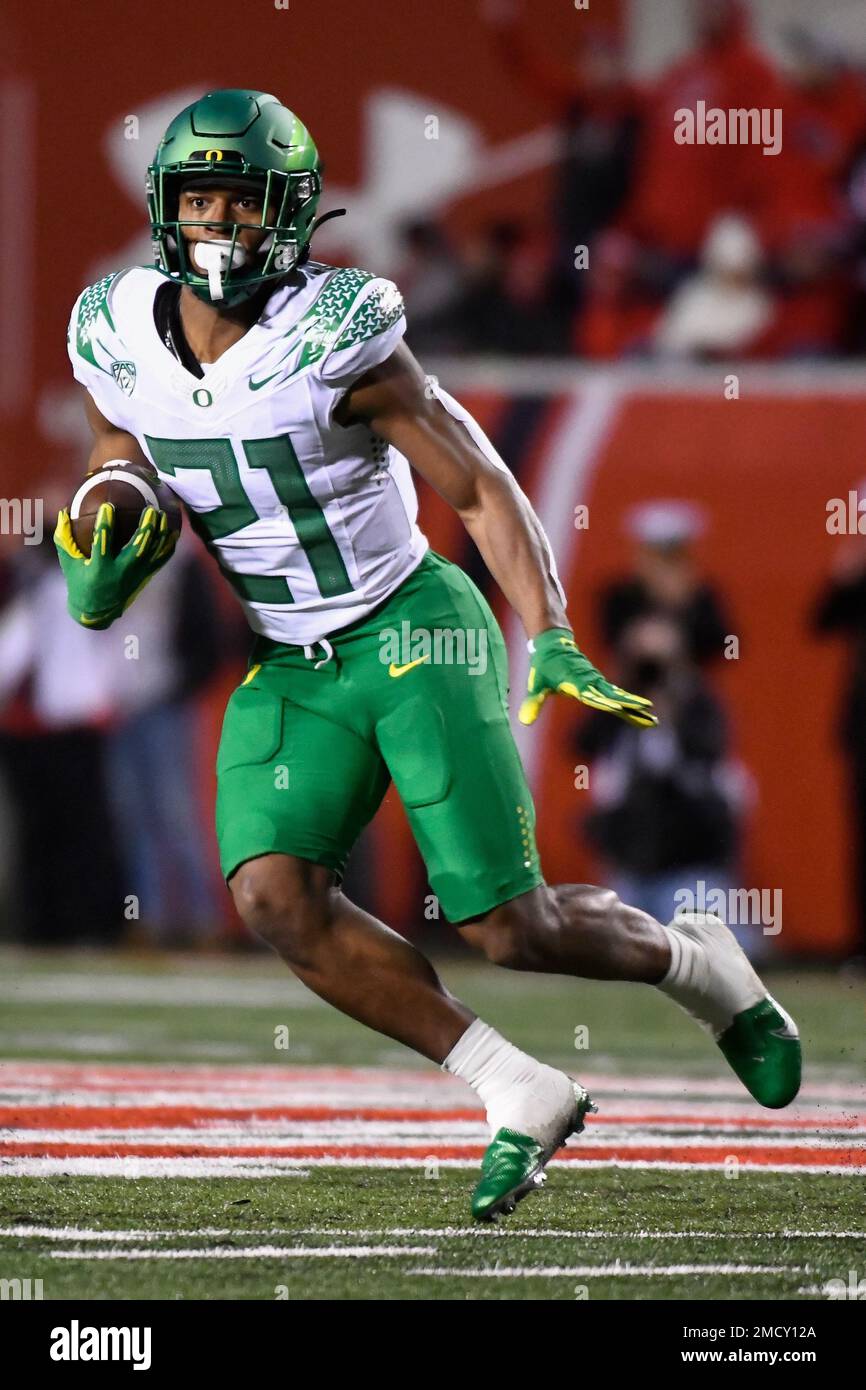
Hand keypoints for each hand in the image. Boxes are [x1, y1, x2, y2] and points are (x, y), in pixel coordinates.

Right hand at [54, 501, 177, 628]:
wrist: (96, 611)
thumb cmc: (78, 581)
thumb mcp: (68, 562)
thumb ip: (64, 538)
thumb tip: (62, 511)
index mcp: (99, 568)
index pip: (102, 543)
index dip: (105, 524)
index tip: (108, 506)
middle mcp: (120, 572)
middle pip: (138, 548)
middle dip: (146, 528)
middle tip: (149, 509)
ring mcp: (135, 575)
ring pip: (153, 553)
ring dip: (160, 533)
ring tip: (163, 515)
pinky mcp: (144, 577)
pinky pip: (160, 560)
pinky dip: (168, 546)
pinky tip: (174, 532)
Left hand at [518, 627, 657, 727]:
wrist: (554, 643)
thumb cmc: (544, 666)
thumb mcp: (537, 684)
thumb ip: (533, 702)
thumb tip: (523, 721)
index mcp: (577, 683)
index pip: (594, 696)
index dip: (606, 702)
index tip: (620, 708)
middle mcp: (591, 682)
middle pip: (615, 698)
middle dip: (632, 708)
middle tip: (650, 718)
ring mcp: (597, 682)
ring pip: (620, 697)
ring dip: (635, 709)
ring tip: (651, 720)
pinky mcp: (598, 683)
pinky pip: (617, 695)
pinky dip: (629, 704)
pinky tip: (640, 713)